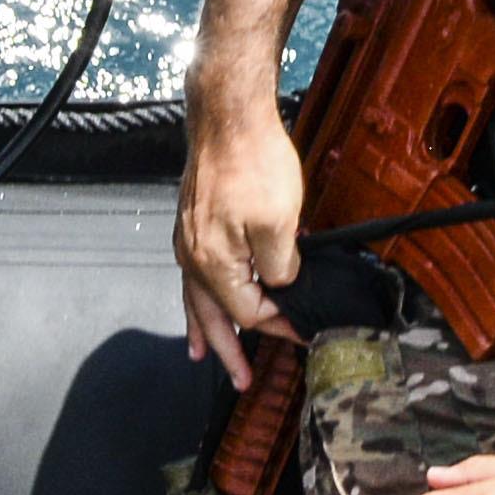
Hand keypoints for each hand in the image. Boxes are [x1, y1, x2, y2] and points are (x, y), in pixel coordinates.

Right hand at [172, 85, 310, 391]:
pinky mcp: (194, 221)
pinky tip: (202, 295)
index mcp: (215, 265)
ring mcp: (190, 239)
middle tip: (239, 380)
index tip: (305, 330)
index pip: (249, 313)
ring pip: (197, 297)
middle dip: (227, 351)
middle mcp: (194, 257)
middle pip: (213, 317)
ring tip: (203, 353)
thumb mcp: (281, 223)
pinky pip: (194, 272)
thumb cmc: (251, 160)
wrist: (228, 115)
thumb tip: (282, 286)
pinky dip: (199, 295)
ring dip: (205, 328)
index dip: (280, 326)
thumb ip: (282, 267)